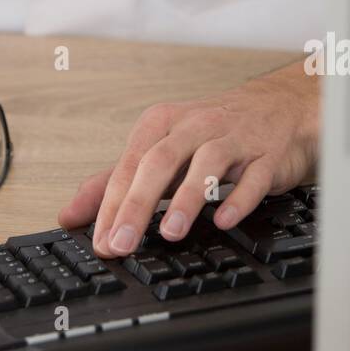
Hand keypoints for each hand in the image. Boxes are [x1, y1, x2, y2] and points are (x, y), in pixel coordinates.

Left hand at [58, 61, 318, 257]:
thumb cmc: (211, 132)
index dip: (111, 204)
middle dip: (138, 204)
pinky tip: (224, 220)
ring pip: (207, 163)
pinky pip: (253, 177)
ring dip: (187, 198)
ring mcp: (232, 139)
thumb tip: (70, 214)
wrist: (279, 107)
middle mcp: (194, 126)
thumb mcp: (159, 150)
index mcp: (162, 124)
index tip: (101, 240)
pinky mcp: (266, 155)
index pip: (130, 164)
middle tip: (122, 242)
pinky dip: (239, 199)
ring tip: (170, 232)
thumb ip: (115, 182)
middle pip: (160, 161)